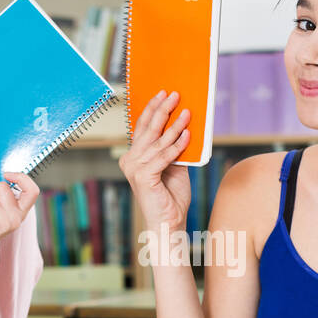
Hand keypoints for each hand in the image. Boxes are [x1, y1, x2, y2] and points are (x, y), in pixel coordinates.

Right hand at [118, 89, 191, 231]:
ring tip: (187, 112)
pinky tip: (188, 134)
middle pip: (148, 129)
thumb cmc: (171, 196)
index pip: (142, 127)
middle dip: (162, 110)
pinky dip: (177, 145)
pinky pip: (164, 156)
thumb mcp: (174, 166)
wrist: (169, 223)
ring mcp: (134, 169)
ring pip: (158, 141)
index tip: (163, 94)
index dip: (152, 109)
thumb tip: (185, 124)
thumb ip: (174, 147)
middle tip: (174, 94)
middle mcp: (130, 161)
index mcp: (133, 156)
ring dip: (174, 125)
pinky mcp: (143, 177)